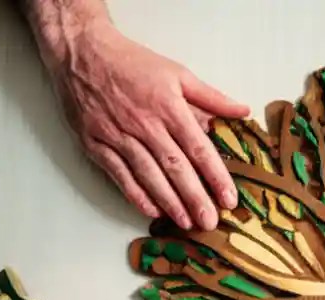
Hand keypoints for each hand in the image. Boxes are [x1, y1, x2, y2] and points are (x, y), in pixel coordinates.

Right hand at [42, 21, 248, 229]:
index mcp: (168, 106)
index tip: (229, 198)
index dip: (215, 176)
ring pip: (148, 174)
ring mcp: (118, 135)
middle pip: (175, 167)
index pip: (198, 148)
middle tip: (210, 222)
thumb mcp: (177, 73)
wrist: (82, 52)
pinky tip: (152, 210)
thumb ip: (211, 97)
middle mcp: (144, 124)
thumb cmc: (132, 63)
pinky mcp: (96, 143)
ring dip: (169, 201)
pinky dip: (136, 194)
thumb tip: (243, 111)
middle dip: (195, 197)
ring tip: (186, 222)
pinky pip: (119, 174)